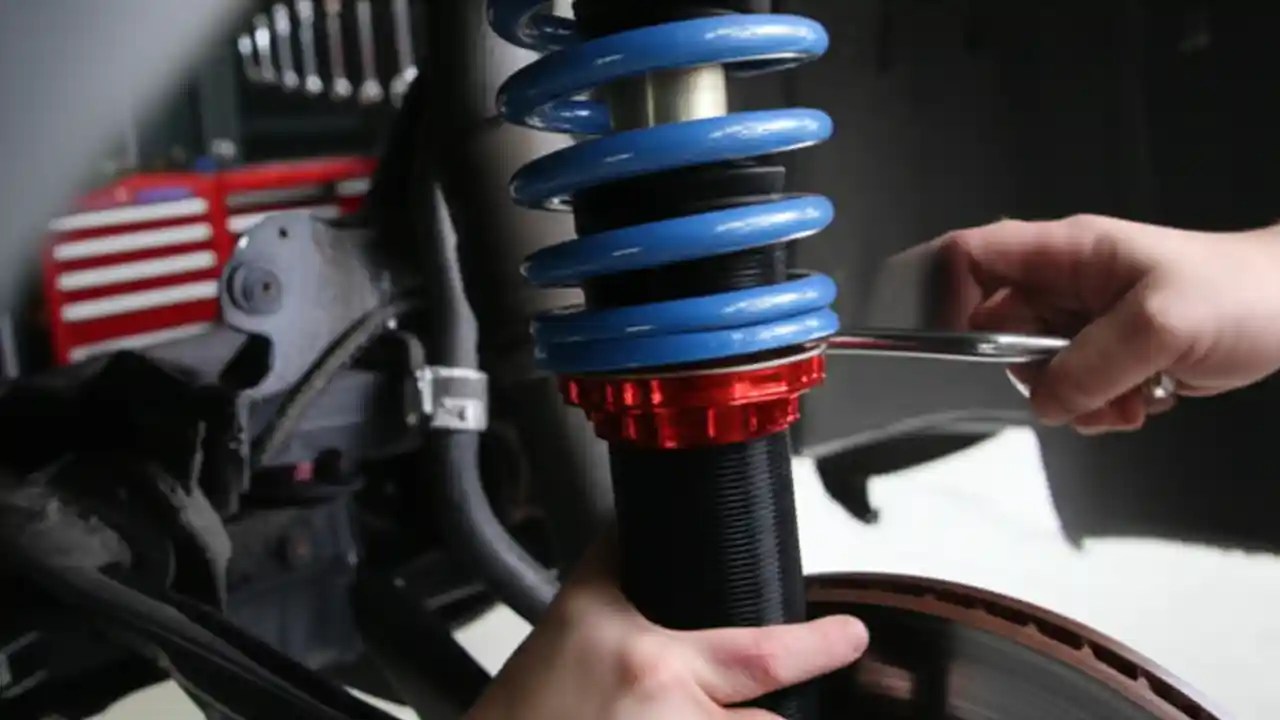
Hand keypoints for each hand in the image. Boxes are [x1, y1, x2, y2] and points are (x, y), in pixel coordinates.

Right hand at [467, 540, 868, 719]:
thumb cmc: (529, 703)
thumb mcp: (574, 613)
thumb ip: (614, 562)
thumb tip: (643, 522)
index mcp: (653, 667)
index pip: (763, 654)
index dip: (820, 645)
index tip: (851, 636)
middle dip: (777, 716)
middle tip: (763, 699)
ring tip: (714, 712)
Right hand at [937, 214, 1279, 432]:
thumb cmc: (1246, 292)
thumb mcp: (1159, 325)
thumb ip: (1089, 367)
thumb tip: (1046, 401)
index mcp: (1067, 252)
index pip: (972, 257)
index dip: (946, 294)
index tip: (952, 340)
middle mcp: (1068, 284)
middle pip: (997, 330)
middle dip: (1034, 373)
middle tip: (1081, 385)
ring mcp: (1088, 320)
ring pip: (1038, 370)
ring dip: (1076, 399)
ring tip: (1129, 397)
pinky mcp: (1110, 352)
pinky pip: (1075, 390)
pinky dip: (1101, 408)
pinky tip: (1142, 400)